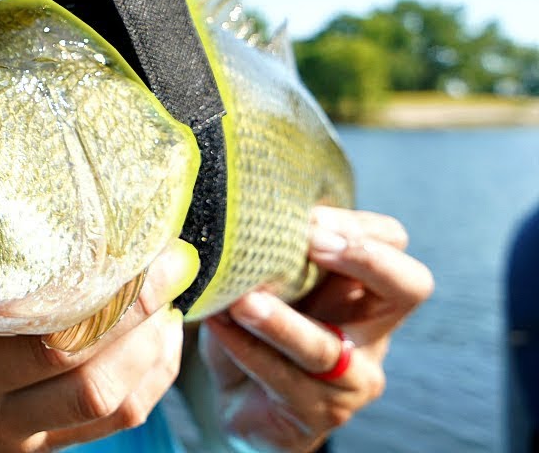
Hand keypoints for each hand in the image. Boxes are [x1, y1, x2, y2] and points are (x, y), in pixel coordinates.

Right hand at [0, 239, 198, 452]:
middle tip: (172, 257)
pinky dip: (154, 373)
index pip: (30, 329)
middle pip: (82, 367)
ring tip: (170, 293)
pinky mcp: (47, 448)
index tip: (127, 234)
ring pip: (108, 398)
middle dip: (139, 308)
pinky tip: (160, 333)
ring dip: (153, 343)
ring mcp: (19, 435)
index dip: (92, 284)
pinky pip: (120, 419)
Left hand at [200, 206, 433, 451]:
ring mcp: (354, 378)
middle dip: (366, 258)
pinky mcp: (321, 413)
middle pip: (410, 286)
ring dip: (282, 322)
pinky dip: (248, 350)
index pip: (391, 240)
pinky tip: (220, 327)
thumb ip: (265, 257)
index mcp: (363, 287)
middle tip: (310, 243)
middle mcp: (372, 331)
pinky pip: (285, 379)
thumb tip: (239, 221)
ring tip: (243, 302)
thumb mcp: (263, 285)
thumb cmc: (254, 332)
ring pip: (327, 347)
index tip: (305, 217)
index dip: (355, 225)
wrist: (242, 404)